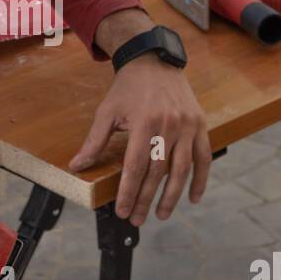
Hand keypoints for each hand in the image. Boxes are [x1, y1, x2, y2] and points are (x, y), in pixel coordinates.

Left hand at [68, 56, 209, 225]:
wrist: (154, 60)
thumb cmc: (128, 88)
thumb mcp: (107, 111)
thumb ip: (94, 141)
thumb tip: (76, 166)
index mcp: (144, 123)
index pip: (136, 167)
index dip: (129, 192)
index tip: (123, 211)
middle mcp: (169, 126)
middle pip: (158, 172)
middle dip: (146, 199)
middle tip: (137, 220)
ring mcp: (188, 126)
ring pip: (183, 169)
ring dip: (173, 195)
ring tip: (161, 214)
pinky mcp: (200, 125)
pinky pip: (204, 157)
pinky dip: (201, 179)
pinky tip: (193, 198)